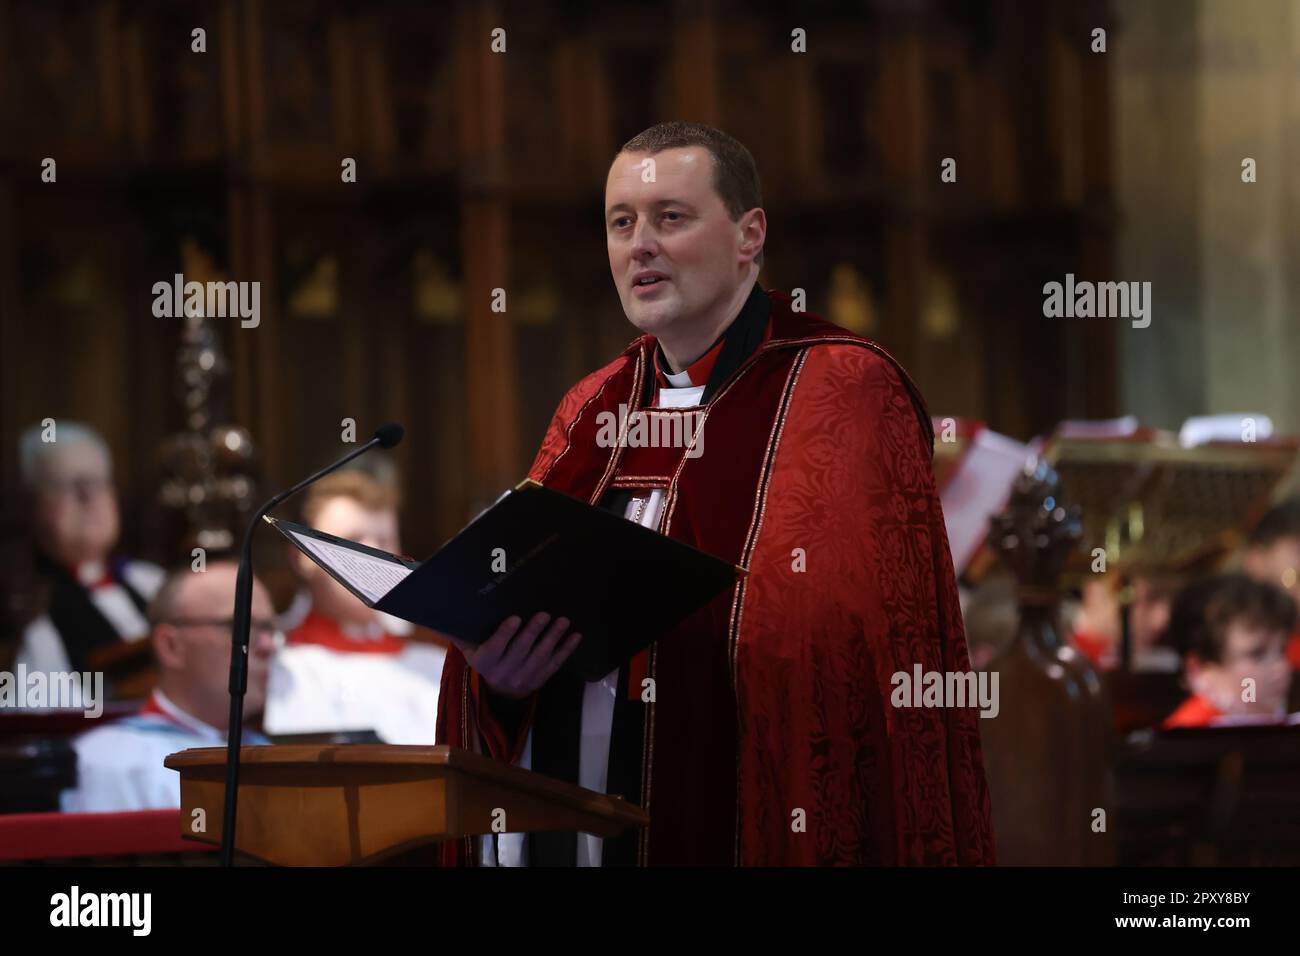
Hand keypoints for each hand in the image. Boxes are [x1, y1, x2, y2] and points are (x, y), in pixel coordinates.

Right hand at [447, 612, 581, 698]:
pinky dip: (566, 650)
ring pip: (540, 657)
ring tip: (562, 621)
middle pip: (521, 650)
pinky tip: (575, 636)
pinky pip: (555, 664)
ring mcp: (524, 678)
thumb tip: (437, 613)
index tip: (516, 617)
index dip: (505, 634)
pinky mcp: (540, 680)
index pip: (494, 648)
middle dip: (533, 632)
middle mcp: (503, 673)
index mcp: (484, 663)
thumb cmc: (484, 658)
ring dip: (553, 638)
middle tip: (544, 614)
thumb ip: (458, 633)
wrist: (499, 691)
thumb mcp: (468, 648)